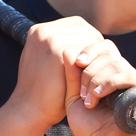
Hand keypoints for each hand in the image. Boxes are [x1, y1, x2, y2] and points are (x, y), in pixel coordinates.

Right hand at [9, 16, 103, 130]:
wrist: (28, 110)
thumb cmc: (43, 90)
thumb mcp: (49, 62)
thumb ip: (64, 46)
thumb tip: (91, 39)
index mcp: (40, 30)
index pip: (78, 24)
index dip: (92, 38)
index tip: (100, 55)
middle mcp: (43, 31)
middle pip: (86, 31)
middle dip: (97, 47)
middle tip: (106, 63)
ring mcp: (49, 39)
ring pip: (88, 41)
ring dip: (98, 56)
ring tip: (101, 71)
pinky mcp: (58, 52)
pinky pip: (87, 52)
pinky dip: (94, 64)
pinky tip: (97, 76)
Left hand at [66, 40, 135, 135]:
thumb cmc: (90, 128)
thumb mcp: (75, 99)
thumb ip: (72, 77)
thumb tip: (68, 51)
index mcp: (112, 74)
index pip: (106, 48)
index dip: (91, 50)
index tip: (77, 62)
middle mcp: (128, 76)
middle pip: (110, 54)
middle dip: (90, 71)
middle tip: (82, 93)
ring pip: (118, 65)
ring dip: (97, 80)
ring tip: (89, 100)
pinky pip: (130, 77)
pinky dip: (111, 83)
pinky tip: (98, 96)